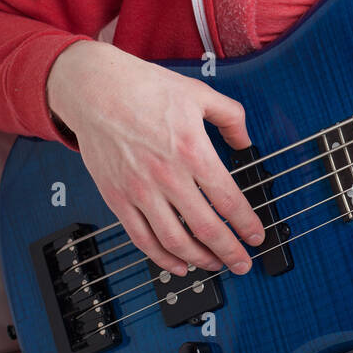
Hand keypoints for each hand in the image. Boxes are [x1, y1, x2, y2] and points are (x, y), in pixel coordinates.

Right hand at [46, 40, 266, 275]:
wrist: (96, 89)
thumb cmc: (144, 88)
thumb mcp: (199, 93)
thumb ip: (230, 117)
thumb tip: (245, 141)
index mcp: (192, 150)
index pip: (227, 199)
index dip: (246, 224)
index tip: (256, 236)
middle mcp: (167, 175)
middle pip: (205, 227)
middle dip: (230, 251)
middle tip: (243, 263)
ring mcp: (139, 190)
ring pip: (174, 240)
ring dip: (199, 259)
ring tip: (215, 264)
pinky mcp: (117, 198)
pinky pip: (141, 238)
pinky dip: (162, 257)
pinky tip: (178, 263)